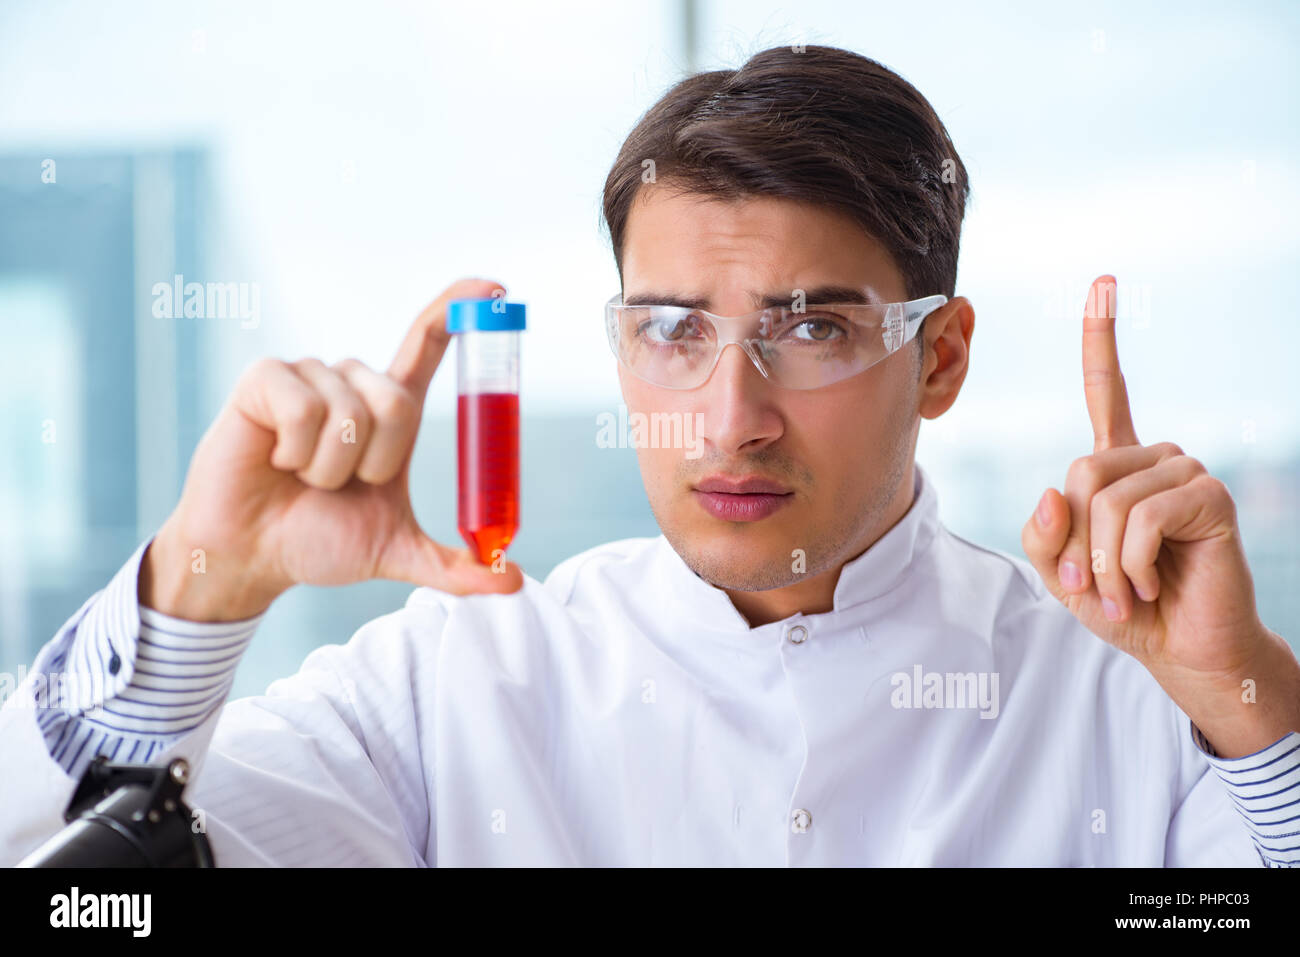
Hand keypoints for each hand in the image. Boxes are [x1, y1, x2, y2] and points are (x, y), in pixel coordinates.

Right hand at [141, 278, 524, 620]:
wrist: (252, 556)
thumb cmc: (318, 540)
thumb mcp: (395, 552)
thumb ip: (453, 564)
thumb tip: (513, 581)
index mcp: (389, 408)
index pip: (427, 342)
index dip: (459, 310)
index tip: (497, 285)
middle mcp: (353, 381)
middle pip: (397, 402)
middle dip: (374, 464)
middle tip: (340, 485)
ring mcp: (308, 375)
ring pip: (350, 413)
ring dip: (330, 469)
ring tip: (302, 475)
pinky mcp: (264, 378)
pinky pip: (304, 411)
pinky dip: (296, 453)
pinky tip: (274, 459)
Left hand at [1021, 275, 1299, 755]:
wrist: (1181, 651)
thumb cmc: (1123, 608)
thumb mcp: (1061, 574)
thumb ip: (1043, 535)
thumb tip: (1050, 490)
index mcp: (1118, 466)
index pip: (1108, 392)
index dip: (1101, 338)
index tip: (1102, 281)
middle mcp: (1154, 459)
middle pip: (1080, 471)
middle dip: (1074, 541)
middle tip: (1092, 584)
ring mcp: (1185, 473)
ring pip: (1106, 498)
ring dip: (1103, 560)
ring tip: (1126, 590)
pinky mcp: (1209, 498)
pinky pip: (1141, 516)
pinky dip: (1131, 562)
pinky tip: (1151, 584)